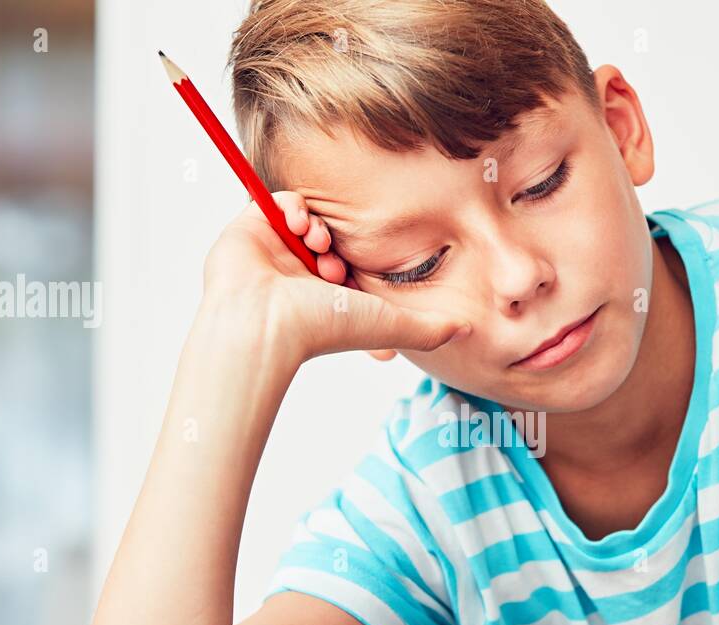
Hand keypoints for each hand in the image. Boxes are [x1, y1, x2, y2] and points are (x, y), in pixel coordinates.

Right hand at [199, 195, 469, 362]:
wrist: (264, 324)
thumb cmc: (321, 328)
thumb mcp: (389, 325)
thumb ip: (428, 328)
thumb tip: (466, 328)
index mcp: (327, 295)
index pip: (353, 263)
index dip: (360, 264)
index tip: (357, 281)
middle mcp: (300, 274)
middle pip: (332, 236)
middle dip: (339, 244)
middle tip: (336, 267)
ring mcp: (276, 252)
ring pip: (309, 218)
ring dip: (320, 227)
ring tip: (319, 246)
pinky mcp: (252, 230)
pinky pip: (282, 202)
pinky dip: (295, 209)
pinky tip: (299, 227)